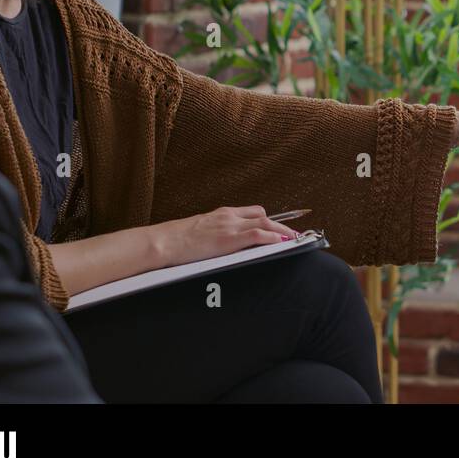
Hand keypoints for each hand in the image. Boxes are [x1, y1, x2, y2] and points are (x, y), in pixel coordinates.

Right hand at [150, 205, 297, 267]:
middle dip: (281, 225)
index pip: (253, 212)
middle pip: (263, 216)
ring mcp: (229, 226)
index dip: (269, 221)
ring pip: (265, 223)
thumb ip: (215, 234)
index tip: (280, 228)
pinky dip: (272, 238)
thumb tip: (221, 245)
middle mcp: (228, 216)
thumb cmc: (176, 241)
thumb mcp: (199, 232)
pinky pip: (258, 235)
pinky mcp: (228, 238)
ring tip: (294, 240)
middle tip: (294, 235)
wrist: (163, 241)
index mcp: (222, 213)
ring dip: (282, 231)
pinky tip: (282, 244)